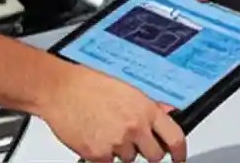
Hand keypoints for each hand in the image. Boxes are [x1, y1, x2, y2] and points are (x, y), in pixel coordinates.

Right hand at [37, 63, 185, 162]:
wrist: (59, 90)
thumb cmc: (87, 84)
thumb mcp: (125, 89)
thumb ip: (149, 105)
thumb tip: (168, 112)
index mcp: (144, 109)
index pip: (175, 138)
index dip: (180, 152)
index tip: (179, 158)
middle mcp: (134, 127)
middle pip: (154, 156)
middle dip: (146, 151)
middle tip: (133, 140)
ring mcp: (117, 143)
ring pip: (129, 159)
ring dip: (121, 150)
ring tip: (105, 129)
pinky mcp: (99, 155)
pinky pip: (108, 162)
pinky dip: (102, 153)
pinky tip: (94, 134)